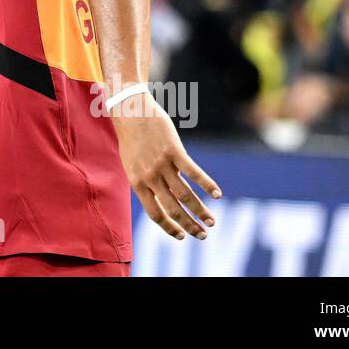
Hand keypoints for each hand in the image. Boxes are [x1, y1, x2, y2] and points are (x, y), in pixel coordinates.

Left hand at [110, 90, 220, 239]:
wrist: (130, 112)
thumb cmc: (132, 139)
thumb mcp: (132, 165)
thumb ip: (145, 183)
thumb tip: (161, 199)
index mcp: (137, 183)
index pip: (155, 214)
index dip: (169, 227)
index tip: (181, 237)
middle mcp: (149, 177)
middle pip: (172, 208)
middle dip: (189, 225)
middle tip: (203, 235)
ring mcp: (162, 164)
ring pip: (185, 195)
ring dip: (200, 211)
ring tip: (212, 222)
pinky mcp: (174, 151)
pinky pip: (193, 172)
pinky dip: (207, 184)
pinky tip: (217, 194)